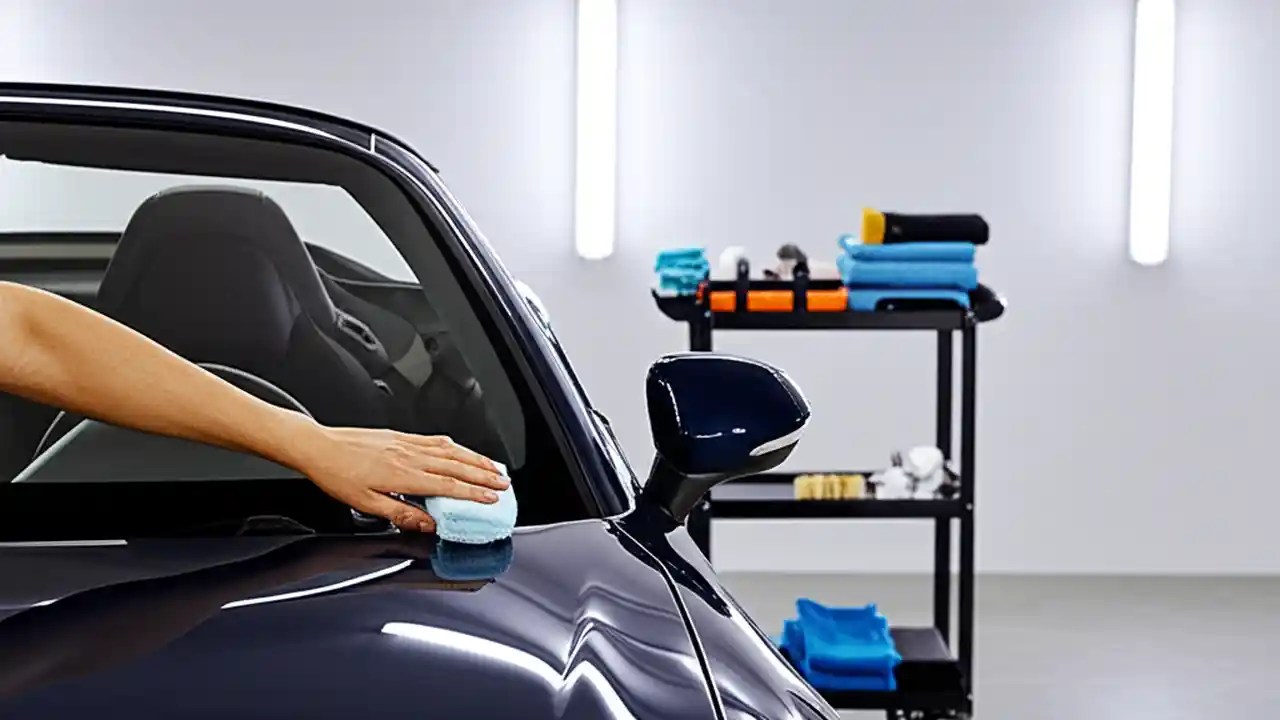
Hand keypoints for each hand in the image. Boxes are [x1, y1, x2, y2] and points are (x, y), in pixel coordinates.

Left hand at [286, 426, 507, 532]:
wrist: (319, 446)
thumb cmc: (337, 474)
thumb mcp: (366, 504)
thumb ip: (400, 514)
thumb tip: (427, 524)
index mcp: (403, 476)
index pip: (448, 486)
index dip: (473, 493)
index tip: (491, 498)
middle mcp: (410, 456)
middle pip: (456, 466)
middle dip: (484, 475)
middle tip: (503, 483)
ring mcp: (407, 443)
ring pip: (451, 451)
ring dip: (475, 459)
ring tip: (493, 467)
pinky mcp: (401, 436)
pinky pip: (436, 440)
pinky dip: (455, 446)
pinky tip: (462, 450)